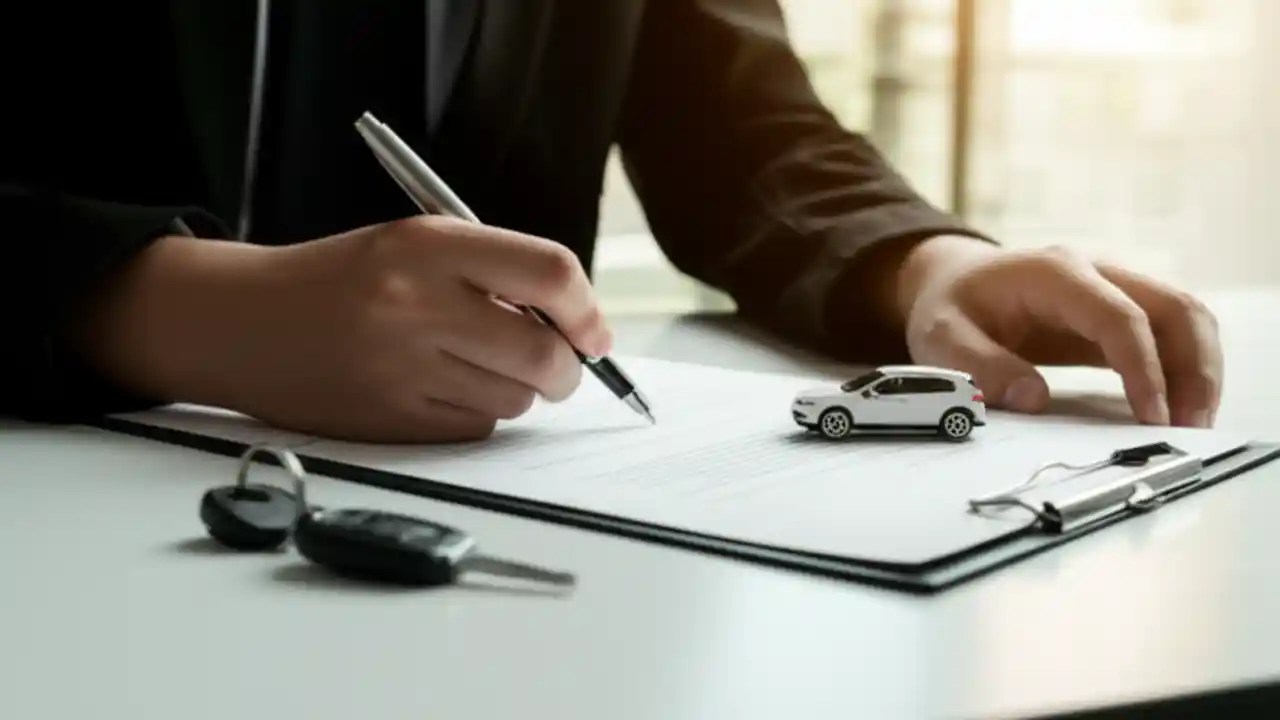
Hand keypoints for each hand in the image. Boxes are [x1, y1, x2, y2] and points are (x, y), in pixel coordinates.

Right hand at [73, 216, 610, 441]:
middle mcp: (418, 303)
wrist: (248, 322)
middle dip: (568, 369)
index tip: (594, 332)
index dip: (587, 310)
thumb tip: (583, 327)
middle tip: (559, 368)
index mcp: (429, 245)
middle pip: (546, 355)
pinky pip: (477, 427)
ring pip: (516, 398)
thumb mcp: (416, 245)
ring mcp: (403, 367)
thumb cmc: (346, 280)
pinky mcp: (391, 419)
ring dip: (517, 390)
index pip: (550, 273)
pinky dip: (477, 413)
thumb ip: (497, 273)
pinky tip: (437, 389)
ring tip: (471, 366)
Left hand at [892, 236, 1221, 426]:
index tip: (1151, 418)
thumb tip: (1030, 398)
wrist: (954, 282)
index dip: (1143, 367)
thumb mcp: (941, 337)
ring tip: (1193, 425)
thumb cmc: (950, 307)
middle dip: (1194, 369)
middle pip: (1174, 308)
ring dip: (1200, 371)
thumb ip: (978, 366)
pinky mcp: (1120, 314)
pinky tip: (1177, 411)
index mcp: (1055, 273)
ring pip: (1184, 318)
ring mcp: (1114, 290)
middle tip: (1191, 428)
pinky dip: (1185, 370)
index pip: (1119, 316)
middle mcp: (1097, 273)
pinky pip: (1169, 335)